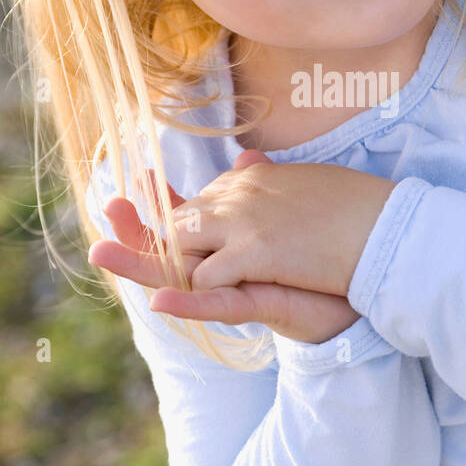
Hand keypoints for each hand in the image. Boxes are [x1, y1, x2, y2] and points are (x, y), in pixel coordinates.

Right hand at [89, 150, 363, 343]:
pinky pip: (216, 307)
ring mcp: (234, 289)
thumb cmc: (323, 257)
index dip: (157, 203)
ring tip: (102, 253)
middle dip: (133, 232)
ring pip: (176, 280)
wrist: (362, 287)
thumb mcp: (285, 219)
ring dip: (139, 267)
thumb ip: (261, 194)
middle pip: (166, 249)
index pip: (181, 223)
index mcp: (228, 246)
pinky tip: (161, 300)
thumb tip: (245, 156)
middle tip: (105, 208)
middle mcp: (223, 269)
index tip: (135, 174)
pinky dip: (189, 305)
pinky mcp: (252, 309)